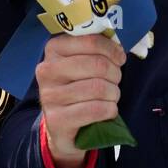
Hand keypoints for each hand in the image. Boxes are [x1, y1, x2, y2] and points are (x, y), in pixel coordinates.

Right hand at [36, 33, 125, 167]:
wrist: (62, 125)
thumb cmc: (77, 86)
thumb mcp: (81, 62)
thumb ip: (96, 49)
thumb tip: (118, 44)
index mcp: (54, 49)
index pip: (91, 42)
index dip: (112, 50)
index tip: (120, 59)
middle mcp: (47, 70)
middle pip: (97, 65)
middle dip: (115, 73)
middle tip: (116, 80)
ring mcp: (50, 96)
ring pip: (98, 88)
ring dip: (114, 93)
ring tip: (112, 95)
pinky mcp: (57, 119)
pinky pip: (95, 110)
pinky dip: (110, 110)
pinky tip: (109, 110)